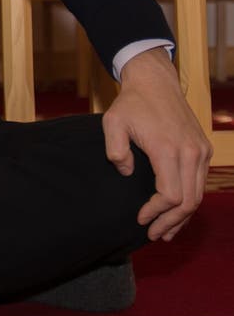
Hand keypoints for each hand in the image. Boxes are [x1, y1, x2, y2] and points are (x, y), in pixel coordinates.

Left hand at [102, 46, 211, 241]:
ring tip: (166, 230)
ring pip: (198, 195)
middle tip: (154, 234)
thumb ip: (115, 150)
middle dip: (170, 222)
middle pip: (188, 201)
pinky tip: (177, 210)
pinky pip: (200, 182)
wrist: (155, 81)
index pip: (170, 195)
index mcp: (167, 148)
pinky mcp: (203, 148)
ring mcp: (200, 150)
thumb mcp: (112, 122)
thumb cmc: (131, 103)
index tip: (140, 219)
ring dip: (182, 216)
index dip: (155, 212)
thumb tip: (126, 172)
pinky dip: (190, 199)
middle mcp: (190, 152)